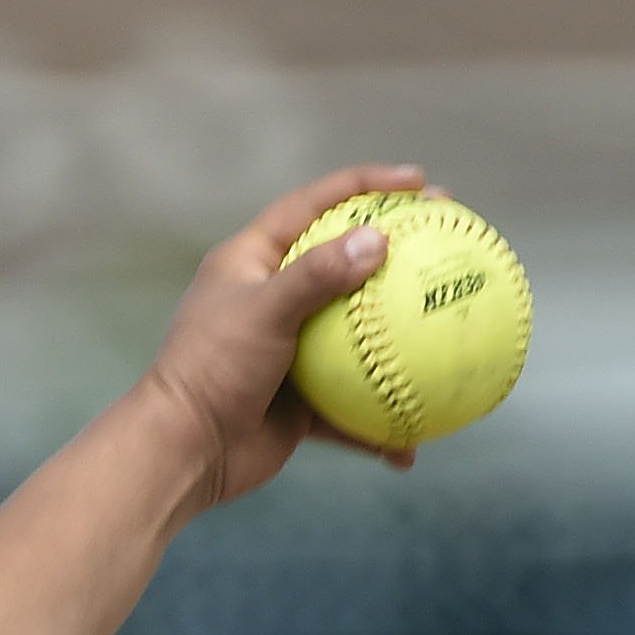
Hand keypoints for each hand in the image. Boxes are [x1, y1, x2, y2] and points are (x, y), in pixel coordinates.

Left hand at [135, 163, 423, 510]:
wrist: (181, 452)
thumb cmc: (210, 372)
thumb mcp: (263, 313)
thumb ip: (317, 276)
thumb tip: (378, 240)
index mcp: (250, 263)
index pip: (314, 205)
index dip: (367, 186)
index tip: (420, 181)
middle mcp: (270, 300)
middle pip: (345, 261)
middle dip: (396, 248)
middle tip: (451, 233)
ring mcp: (288, 350)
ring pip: (357, 333)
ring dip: (402, 334)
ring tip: (453, 319)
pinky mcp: (299, 399)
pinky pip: (353, 405)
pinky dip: (381, 421)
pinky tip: (416, 440)